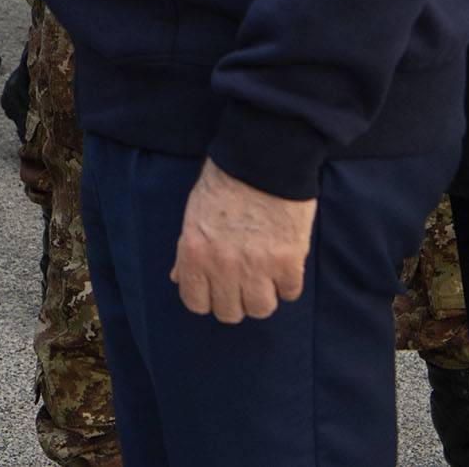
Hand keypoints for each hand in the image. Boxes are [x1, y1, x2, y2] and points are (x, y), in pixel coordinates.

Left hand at [170, 156, 316, 322]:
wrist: (262, 156)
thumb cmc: (225, 181)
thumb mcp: (194, 213)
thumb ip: (187, 250)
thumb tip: (179, 278)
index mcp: (194, 252)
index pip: (195, 302)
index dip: (208, 297)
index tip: (218, 288)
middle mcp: (222, 265)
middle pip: (229, 312)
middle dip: (236, 299)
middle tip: (244, 281)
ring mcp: (256, 266)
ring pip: (260, 309)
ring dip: (264, 295)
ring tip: (267, 276)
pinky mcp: (288, 261)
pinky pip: (289, 293)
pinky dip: (288, 283)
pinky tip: (284, 266)